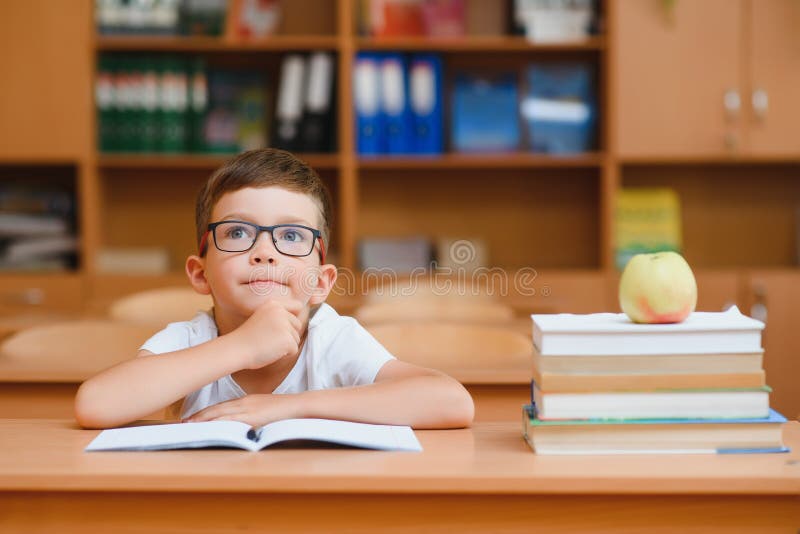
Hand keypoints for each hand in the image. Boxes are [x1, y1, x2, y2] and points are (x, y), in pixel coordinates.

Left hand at [183, 394, 302, 426]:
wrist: (299, 405)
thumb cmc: (286, 408)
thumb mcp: (266, 407)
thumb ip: (254, 412)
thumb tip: (245, 420)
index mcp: (247, 400)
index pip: (222, 405)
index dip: (207, 412)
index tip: (194, 417)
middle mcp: (245, 403)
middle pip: (217, 409)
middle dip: (200, 416)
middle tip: (184, 422)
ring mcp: (248, 410)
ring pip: (221, 414)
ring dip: (204, 420)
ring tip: (190, 425)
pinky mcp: (253, 418)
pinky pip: (232, 421)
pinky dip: (218, 424)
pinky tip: (209, 428)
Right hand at [232, 299, 307, 368]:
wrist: (236, 349)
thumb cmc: (247, 338)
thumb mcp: (262, 317)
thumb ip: (278, 316)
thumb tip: (297, 322)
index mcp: (274, 304)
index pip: (297, 305)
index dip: (294, 316)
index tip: (287, 325)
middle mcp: (280, 311)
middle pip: (298, 324)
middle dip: (288, 334)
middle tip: (270, 339)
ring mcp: (284, 325)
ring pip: (296, 338)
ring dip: (286, 345)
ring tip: (268, 344)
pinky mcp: (287, 339)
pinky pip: (294, 349)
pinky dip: (285, 354)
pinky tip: (271, 351)